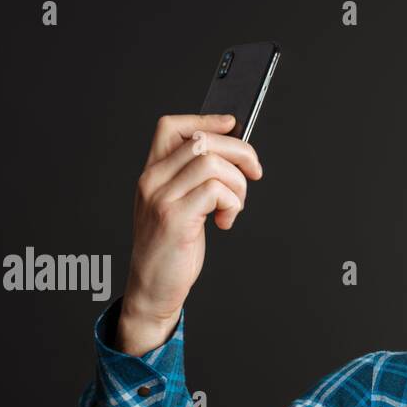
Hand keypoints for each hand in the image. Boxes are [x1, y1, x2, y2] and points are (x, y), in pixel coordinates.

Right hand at [123, 113, 263, 326]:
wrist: (152, 288)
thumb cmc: (170, 249)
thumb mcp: (176, 207)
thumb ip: (193, 181)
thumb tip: (232, 156)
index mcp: (151, 174)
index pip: (172, 127)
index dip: (206, 119)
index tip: (233, 126)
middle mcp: (152, 180)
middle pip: (202, 140)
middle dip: (240, 152)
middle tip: (254, 173)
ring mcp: (161, 198)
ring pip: (212, 163)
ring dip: (237, 184)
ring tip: (234, 207)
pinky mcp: (175, 219)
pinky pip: (215, 191)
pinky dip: (232, 204)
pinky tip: (225, 221)